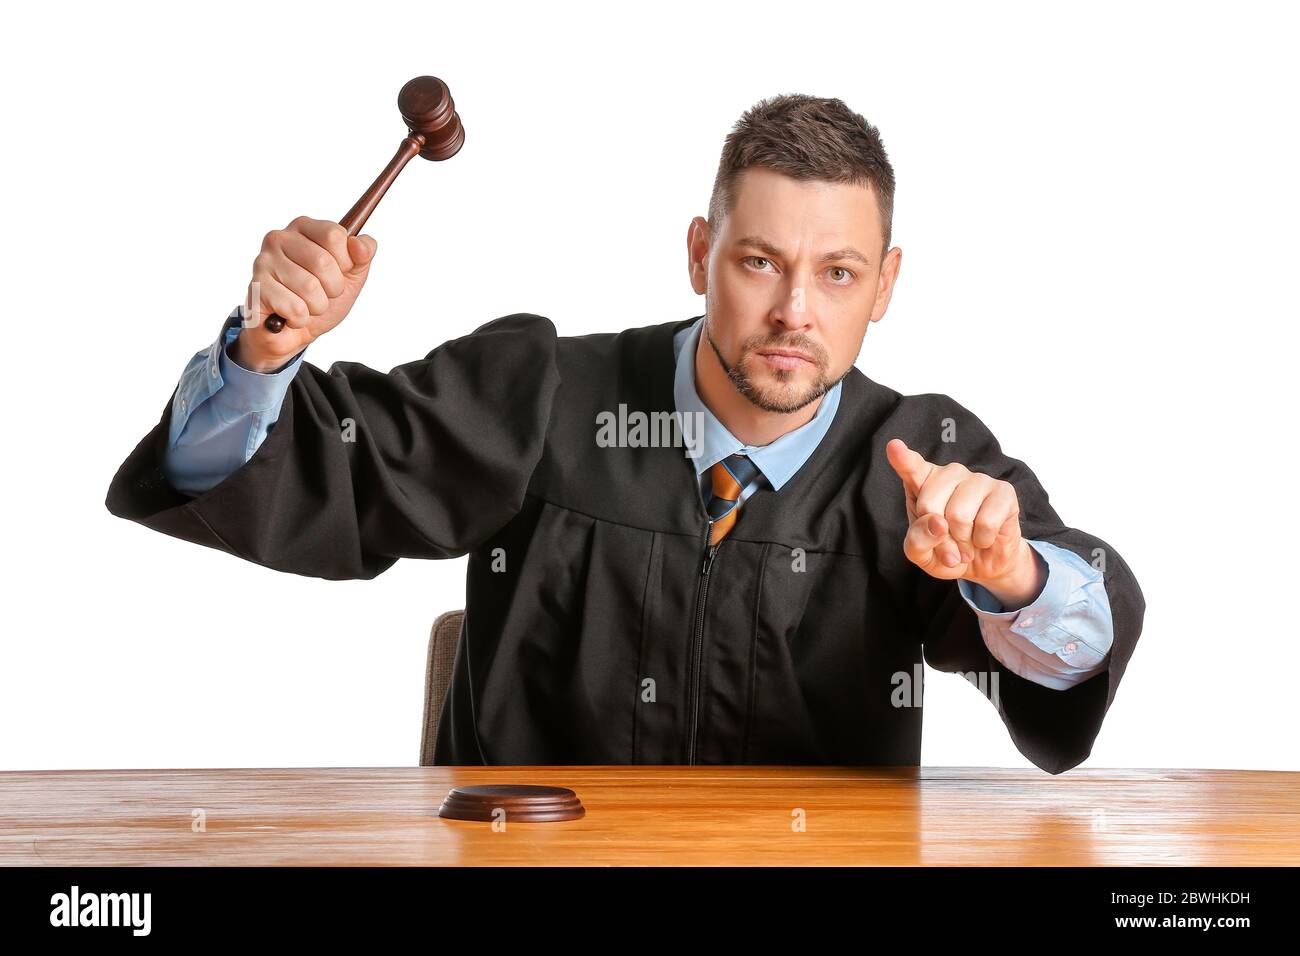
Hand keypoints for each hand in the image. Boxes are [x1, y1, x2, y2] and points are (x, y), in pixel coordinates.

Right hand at [233, 216, 378, 370]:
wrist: (295, 331)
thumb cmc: (322, 296)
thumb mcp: (352, 274)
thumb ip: (363, 254)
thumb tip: (359, 243)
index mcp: (304, 227)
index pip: (334, 235)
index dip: (345, 262)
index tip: (340, 272)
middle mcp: (279, 238)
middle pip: (323, 262)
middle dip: (333, 288)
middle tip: (323, 293)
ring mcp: (263, 262)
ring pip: (310, 288)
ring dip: (317, 306)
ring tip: (306, 305)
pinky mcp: (256, 288)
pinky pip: (295, 308)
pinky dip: (301, 319)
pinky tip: (291, 315)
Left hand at [885, 438, 1040, 603]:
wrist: (984, 564)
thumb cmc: (947, 551)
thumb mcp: (921, 553)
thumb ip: (918, 540)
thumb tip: (938, 523)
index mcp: (923, 482)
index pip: (911, 467)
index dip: (902, 458)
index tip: (894, 446)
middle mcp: (949, 474)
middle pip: (930, 505)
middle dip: (938, 536)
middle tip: (949, 544)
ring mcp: (978, 479)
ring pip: (959, 516)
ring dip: (962, 541)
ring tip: (966, 542)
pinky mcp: (1004, 491)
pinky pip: (986, 522)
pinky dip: (983, 540)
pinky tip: (984, 538)